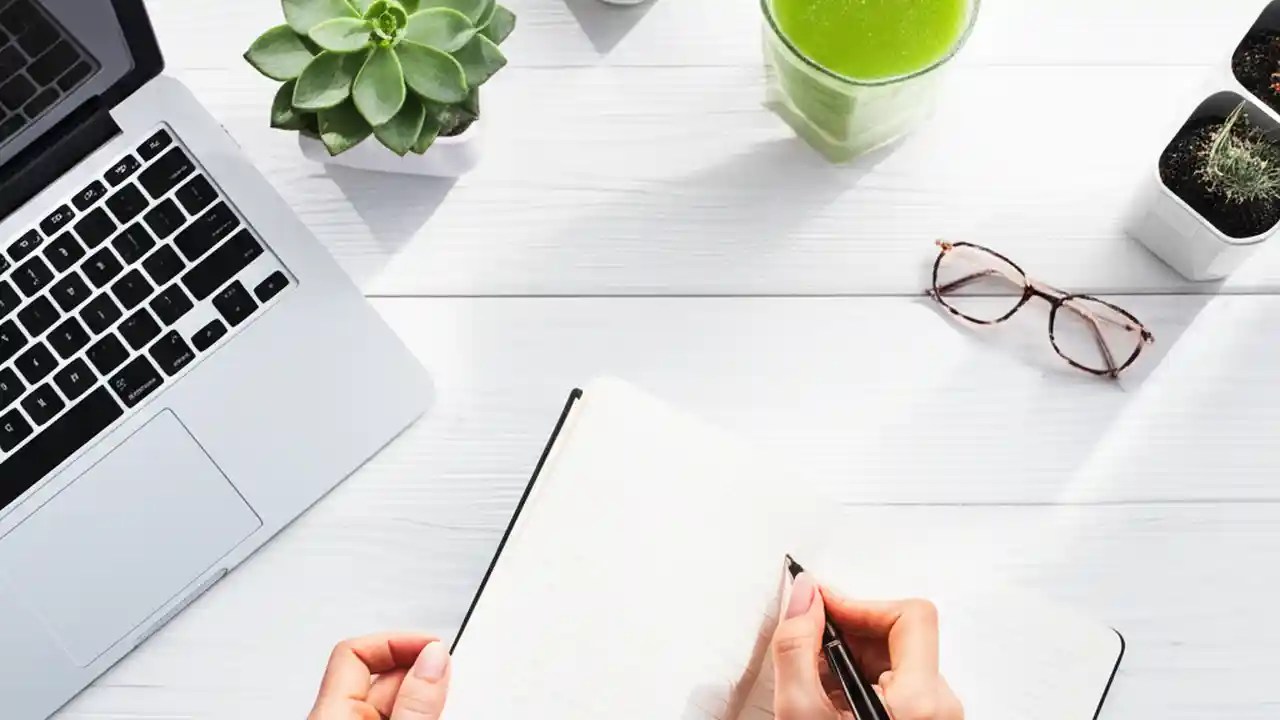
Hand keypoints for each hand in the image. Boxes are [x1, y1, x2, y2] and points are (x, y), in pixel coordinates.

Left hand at [308, 633, 450, 719]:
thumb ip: (414, 703)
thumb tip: (433, 658)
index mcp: (330, 714)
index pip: (355, 651)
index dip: (396, 640)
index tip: (433, 646)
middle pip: (376, 676)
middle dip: (415, 667)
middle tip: (447, 670)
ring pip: (386, 701)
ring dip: (418, 692)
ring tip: (447, 693)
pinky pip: (389, 718)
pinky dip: (414, 712)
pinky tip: (433, 712)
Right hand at [771, 573, 962, 719]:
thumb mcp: (800, 713)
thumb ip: (796, 648)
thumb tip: (803, 596)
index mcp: (920, 700)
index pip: (910, 614)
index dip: (860, 605)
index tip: (823, 606)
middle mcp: (940, 705)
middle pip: (900, 634)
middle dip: (851, 632)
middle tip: (812, 644)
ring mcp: (936, 716)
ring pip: (897, 658)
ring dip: (853, 657)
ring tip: (819, 679)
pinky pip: (899, 681)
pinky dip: (863, 679)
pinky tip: (834, 699)